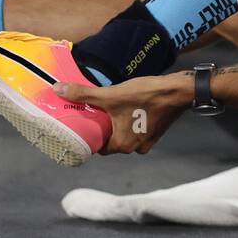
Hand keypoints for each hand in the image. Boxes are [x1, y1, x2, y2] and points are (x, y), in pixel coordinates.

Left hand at [53, 73, 191, 154]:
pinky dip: (130, 122)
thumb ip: (84, 94)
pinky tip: (128, 108)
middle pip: (110, 141)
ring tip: (110, 109)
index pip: (97, 147)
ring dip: (117, 125)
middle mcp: (135, 148)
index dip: (88, 136)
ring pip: (124, 135)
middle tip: (94, 113)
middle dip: (103, 129)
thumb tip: (58, 89)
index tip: (82, 124)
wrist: (179, 91)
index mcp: (122, 145)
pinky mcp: (156, 133)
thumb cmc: (146, 96)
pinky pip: (136, 130)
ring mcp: (147, 142)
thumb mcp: (111, 94)